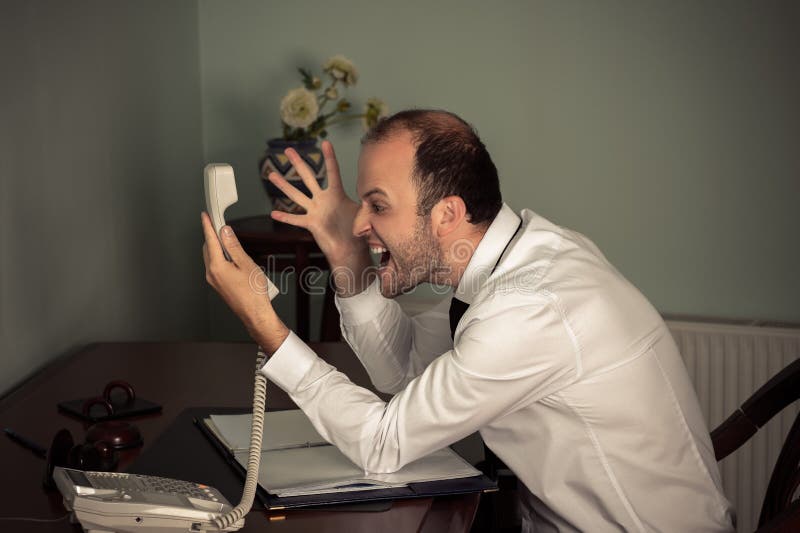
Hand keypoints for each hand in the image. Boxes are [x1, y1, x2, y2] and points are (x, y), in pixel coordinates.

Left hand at [201, 212, 287, 351]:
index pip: (210, 240)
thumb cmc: (253, 292)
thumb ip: (234, 246)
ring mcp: (213, 280)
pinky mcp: (218, 285)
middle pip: (208, 248)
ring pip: (211, 257)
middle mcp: (211, 273)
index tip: (205, 215)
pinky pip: (215, 266)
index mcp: (217, 266)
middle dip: (212, 235)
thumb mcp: (246, 264)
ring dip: (216, 246)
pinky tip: (230, 255)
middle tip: (218, 224)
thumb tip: (225, 232)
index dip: (208, 226)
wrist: (255, 313)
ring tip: (226, 238)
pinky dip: (219, 256)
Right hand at [268, 141, 363, 264]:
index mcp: (337, 194)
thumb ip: (366, 204)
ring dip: (283, 185)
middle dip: (298, 163)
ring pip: (296, 195)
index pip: (332, 171)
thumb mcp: (364, 214)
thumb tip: (372, 197)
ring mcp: (315, 210)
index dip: (329, 157)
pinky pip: (296, 219)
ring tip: (271, 174)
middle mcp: (323, 199)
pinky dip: (285, 217)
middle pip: (308, 177)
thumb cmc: (358, 231)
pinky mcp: (311, 223)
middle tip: (288, 150)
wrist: (350, 249)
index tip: (325, 142)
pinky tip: (273, 213)